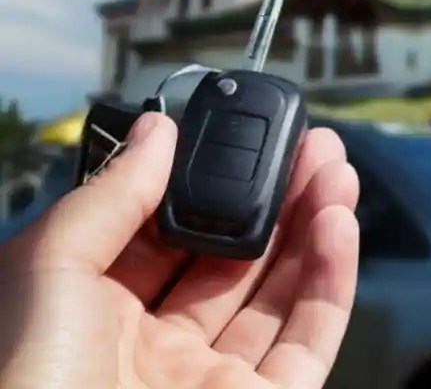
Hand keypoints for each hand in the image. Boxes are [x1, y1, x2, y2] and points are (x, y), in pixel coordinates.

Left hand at [0, 112, 359, 388]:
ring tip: (335, 171)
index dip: (208, 184)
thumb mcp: (47, 269)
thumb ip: (112, 196)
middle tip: (309, 148)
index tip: (241, 138)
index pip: (165, 234)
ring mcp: (210, 382)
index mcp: (88, 314)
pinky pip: (309, 338)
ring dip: (314, 227)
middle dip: (275, 199)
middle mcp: (153, 348)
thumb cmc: (21, 385)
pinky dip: (331, 279)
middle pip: (232, 259)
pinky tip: (336, 226)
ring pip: (278, 293)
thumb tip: (157, 131)